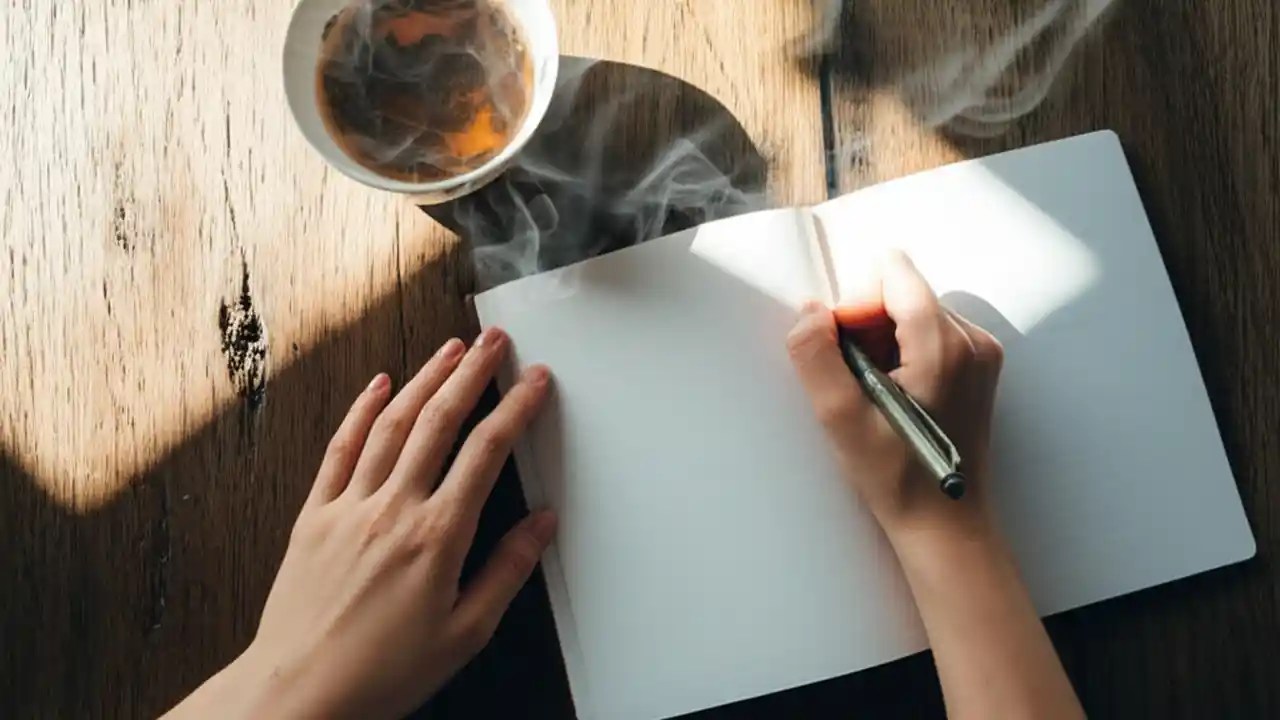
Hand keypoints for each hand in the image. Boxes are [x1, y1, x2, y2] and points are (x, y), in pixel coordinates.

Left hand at [166, 328, 555, 719]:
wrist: (299, 692)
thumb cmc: (381, 672)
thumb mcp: (465, 633)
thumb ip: (507, 570)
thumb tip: (541, 524)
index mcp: (437, 537)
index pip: (487, 452)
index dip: (516, 408)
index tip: (535, 381)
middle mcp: (393, 510)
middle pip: (440, 421)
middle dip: (472, 373)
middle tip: (494, 342)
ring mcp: (349, 506)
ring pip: (392, 424)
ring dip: (424, 379)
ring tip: (450, 349)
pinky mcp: (315, 515)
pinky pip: (339, 448)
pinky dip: (361, 411)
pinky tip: (378, 386)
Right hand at [786, 250, 1003, 541]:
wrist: (944, 525)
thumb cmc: (897, 479)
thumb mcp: (840, 419)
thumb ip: (816, 356)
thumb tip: (809, 312)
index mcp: (944, 344)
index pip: (893, 273)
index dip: (856, 305)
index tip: (849, 355)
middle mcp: (972, 339)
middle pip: (902, 292)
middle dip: (868, 327)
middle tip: (859, 383)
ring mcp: (981, 352)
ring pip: (913, 312)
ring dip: (883, 343)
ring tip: (878, 396)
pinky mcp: (979, 367)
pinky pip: (929, 333)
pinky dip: (903, 354)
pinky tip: (896, 399)